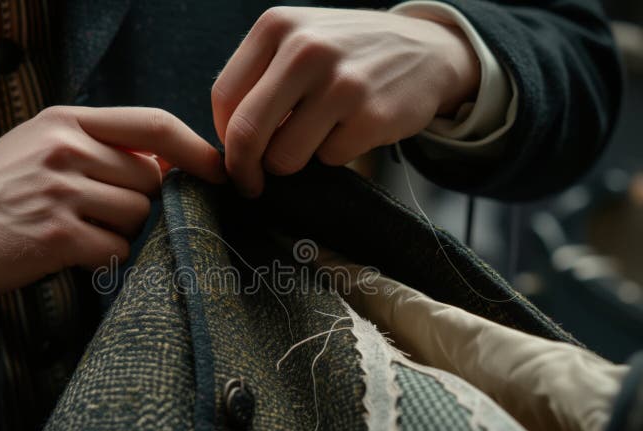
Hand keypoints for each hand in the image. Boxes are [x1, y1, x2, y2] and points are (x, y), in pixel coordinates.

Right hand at [0, 106, 222, 298]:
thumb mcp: (41, 148)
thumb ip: (99, 148)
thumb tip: (162, 162)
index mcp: (67, 121)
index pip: (153, 124)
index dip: (195, 149)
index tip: (218, 170)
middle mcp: (67, 148)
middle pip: (151, 179)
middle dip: (139, 203)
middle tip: (99, 215)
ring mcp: (61, 190)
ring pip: (138, 216)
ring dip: (120, 233)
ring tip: (78, 234)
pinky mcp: (56, 235)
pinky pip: (116, 250)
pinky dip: (105, 259)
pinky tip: (74, 256)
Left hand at [212, 6, 479, 196]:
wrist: (426, 50)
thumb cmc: (348, 54)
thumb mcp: (299, 41)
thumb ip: (259, 80)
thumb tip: (229, 144)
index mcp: (276, 26)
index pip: (223, 98)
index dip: (225, 137)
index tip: (236, 154)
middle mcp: (305, 49)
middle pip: (245, 133)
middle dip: (244, 170)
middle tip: (251, 183)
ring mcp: (340, 83)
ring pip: (284, 157)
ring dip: (294, 163)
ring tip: (316, 139)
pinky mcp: (371, 116)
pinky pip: (329, 161)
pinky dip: (335, 156)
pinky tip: (352, 130)